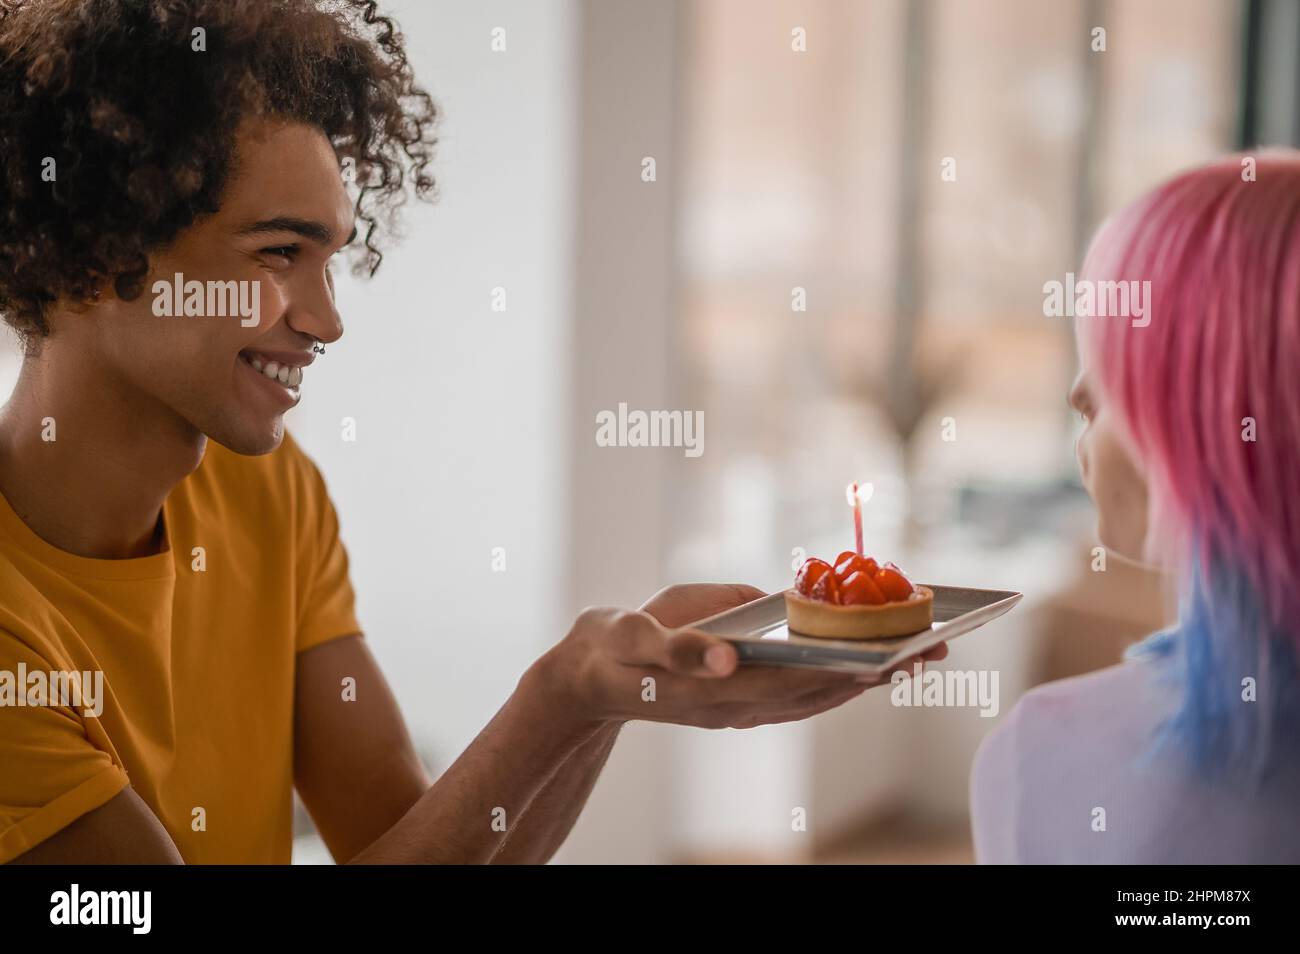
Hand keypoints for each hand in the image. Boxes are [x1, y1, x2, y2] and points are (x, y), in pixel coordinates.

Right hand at [532, 583, 948, 730]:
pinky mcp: (744, 696)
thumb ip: (678, 647)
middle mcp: (737, 704)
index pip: (790, 682)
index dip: (841, 670)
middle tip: (936, 650)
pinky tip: (872, 658)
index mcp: (713, 689)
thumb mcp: (633, 637)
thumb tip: (730, 653)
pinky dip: (844, 675)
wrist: (590, 676)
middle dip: (878, 672)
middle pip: (822, 692)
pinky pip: (805, 690)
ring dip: (872, 677)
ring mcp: (743, 706)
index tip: (889, 658)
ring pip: (821, 696)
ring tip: (923, 653)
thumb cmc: (613, 648)